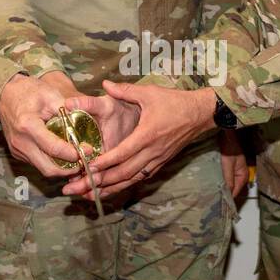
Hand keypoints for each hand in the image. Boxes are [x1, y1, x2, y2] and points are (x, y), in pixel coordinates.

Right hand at [0, 71, 78, 175]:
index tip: (87, 151)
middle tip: (84, 161)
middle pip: (48, 168)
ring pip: (43, 169)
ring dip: (61, 168)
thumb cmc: (28, 91)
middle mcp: (21, 142)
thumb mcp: (50, 95)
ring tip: (77, 160)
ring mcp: (17, 150)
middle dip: (69, 169)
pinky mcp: (17, 153)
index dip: (73, 153)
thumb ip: (67, 110)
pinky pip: (37, 164)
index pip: (54, 148)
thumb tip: (86, 123)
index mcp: (28, 126)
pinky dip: (51, 163)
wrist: (5, 94)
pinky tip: (62, 156)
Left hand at [62, 80, 216, 200]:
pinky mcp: (161, 163)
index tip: (88, 168)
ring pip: (131, 179)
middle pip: (124, 172)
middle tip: (78, 188)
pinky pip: (140, 178)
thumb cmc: (175, 102)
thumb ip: (125, 90)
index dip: (105, 163)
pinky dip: (125, 185)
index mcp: (147, 134)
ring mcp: (157, 159)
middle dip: (100, 182)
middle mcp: (152, 152)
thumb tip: (105, 84)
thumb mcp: (149, 93)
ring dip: (110, 188)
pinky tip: (111, 189)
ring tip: (89, 195)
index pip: (123, 153)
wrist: (200, 114)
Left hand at [219, 129, 248, 199]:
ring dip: (223, 188)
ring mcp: (235, 172)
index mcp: (243, 175)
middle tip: (215, 201)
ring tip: (214, 194)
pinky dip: (221, 182)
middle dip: (225, 194)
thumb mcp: (228, 164)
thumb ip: (228, 179)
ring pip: (229, 184)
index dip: (228, 198)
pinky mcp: (230, 168)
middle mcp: (240, 175)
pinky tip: (214, 184)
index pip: (236, 192)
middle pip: (233, 189)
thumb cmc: (230, 147)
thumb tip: (227, 193)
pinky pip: (226, 179)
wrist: (228, 135)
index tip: (221, 205)